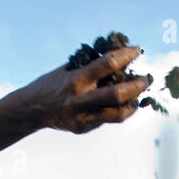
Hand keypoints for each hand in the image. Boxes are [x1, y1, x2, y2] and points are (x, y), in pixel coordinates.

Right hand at [20, 44, 148, 133]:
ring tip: (138, 96)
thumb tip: (117, 54)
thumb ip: (90, 64)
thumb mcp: (68, 69)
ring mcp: (83, 118)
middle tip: (146, 79)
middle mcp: (81, 100)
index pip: (108, 64)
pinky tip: (119, 105)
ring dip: (133, 104)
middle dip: (137, 85)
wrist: (32, 109)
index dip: (126, 55)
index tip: (137, 50)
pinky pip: (106, 120)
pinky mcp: (83, 128)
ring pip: (118, 115)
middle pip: (118, 94)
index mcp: (77, 80)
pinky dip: (116, 111)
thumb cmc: (52, 84)